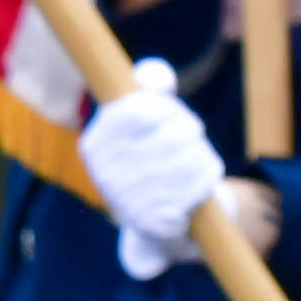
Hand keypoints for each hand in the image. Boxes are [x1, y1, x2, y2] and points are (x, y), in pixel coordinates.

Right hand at [84, 59, 226, 278]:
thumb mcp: (146, 120)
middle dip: (191, 134)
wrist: (160, 222)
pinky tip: (203, 185)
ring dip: (204, 158)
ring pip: (189, 161)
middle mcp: (104, 175)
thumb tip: (157, 75)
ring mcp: (127, 202)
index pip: (140, 111)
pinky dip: (207, 183)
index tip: (177, 117)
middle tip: (194, 140)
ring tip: (202, 161)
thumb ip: (150, 87)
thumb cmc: (153, 157)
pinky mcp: (154, 224)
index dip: (169, 110)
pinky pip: (196, 190)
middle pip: (172, 136)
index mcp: (94, 144)